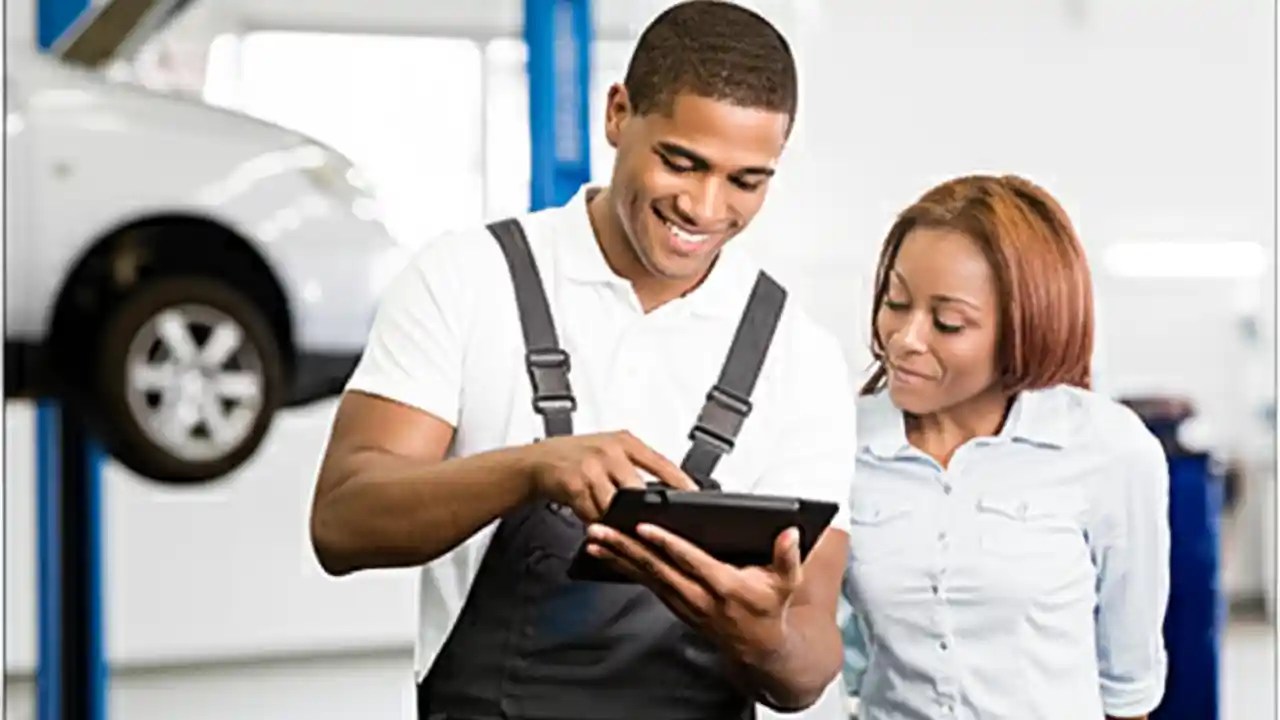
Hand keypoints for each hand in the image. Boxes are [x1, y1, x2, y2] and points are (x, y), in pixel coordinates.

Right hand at [524, 431, 697, 522]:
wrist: (538, 461)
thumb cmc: (576, 456)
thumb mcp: (609, 449)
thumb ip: (634, 464)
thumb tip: (666, 486)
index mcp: (624, 442)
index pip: (661, 463)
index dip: (680, 482)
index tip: (694, 495)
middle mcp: (609, 452)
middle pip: (638, 490)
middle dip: (642, 509)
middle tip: (650, 522)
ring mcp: (591, 468)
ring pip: (615, 505)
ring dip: (617, 519)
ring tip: (619, 524)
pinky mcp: (574, 485)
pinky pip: (594, 513)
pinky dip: (597, 521)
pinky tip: (596, 521)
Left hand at [585, 522, 802, 662]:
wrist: (758, 648)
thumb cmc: (768, 609)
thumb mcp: (787, 583)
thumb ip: (788, 557)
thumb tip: (789, 533)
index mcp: (724, 586)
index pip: (690, 560)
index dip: (667, 544)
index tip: (646, 528)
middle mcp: (699, 595)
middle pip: (656, 567)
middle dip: (627, 548)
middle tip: (602, 530)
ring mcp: (684, 602)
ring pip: (645, 576)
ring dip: (618, 557)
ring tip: (595, 540)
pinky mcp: (675, 604)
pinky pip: (646, 584)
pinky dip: (624, 569)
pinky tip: (607, 556)